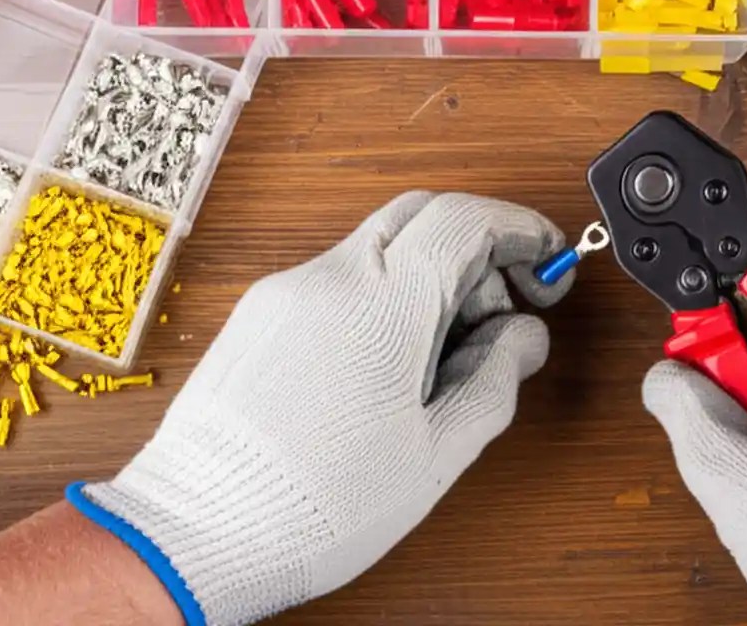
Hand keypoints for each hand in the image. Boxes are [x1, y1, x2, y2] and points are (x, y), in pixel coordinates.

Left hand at [73, 192, 569, 625]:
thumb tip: (523, 336)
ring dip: (431, 271)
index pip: (466, 218)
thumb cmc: (313, 504)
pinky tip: (396, 358)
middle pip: (423, 213)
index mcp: (381, 305)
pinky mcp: (261, 314)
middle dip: (479, 246)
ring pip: (380, 243)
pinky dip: (385, 292)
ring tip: (450, 350)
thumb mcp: (436, 450)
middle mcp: (328, 279)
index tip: (549, 259)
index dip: (522, 230)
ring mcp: (287, 292)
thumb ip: (494, 377)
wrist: (198, 532)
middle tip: (506, 308)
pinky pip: (340, 275)